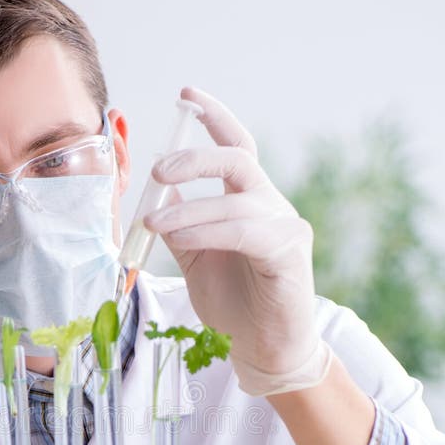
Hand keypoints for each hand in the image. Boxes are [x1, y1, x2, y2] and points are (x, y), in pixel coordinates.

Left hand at [144, 86, 330, 395]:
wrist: (262, 349)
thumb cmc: (234, 303)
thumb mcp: (196, 256)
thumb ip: (181, 221)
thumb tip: (157, 187)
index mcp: (250, 201)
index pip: (236, 147)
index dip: (214, 117)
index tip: (187, 95)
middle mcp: (271, 206)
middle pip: (238, 160)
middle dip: (195, 157)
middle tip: (157, 170)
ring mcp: (285, 228)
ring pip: (235, 200)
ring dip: (189, 207)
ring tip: (155, 223)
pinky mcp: (290, 254)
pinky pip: (245, 232)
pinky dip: (207, 231)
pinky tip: (179, 237)